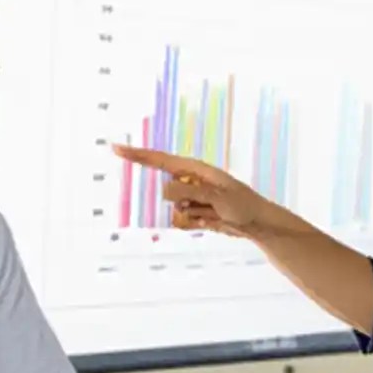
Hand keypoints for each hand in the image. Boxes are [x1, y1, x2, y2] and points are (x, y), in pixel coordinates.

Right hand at [111, 145, 282, 237]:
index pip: (161, 160)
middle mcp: (190, 181)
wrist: (257, 224)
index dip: (138, 155)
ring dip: (189, 214)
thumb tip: (165, 191)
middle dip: (181, 201)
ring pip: (173, 208)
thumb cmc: (242, 205)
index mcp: (196, 169)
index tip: (116, 148)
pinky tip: (210, 222)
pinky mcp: (193, 213)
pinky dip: (192, 223)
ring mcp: (191, 198)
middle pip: (167, 191)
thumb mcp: (217, 196)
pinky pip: (180, 220)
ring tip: (214, 214)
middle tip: (209, 205)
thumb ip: (190, 191)